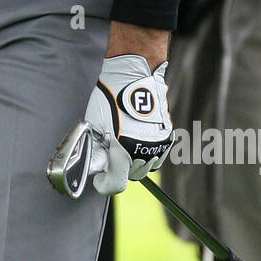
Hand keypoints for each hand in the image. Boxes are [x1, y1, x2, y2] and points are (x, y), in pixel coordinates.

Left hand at [85, 55, 173, 195]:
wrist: (135, 77)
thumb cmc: (110, 98)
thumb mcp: (95, 125)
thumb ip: (95, 151)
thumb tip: (93, 169)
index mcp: (122, 149)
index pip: (116, 184)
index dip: (104, 184)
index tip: (99, 178)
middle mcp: (142, 151)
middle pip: (130, 175)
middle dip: (119, 168)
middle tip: (110, 149)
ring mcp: (157, 145)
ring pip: (145, 167)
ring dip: (134, 160)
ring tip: (124, 139)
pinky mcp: (167, 138)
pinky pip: (157, 157)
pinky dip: (147, 153)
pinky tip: (137, 137)